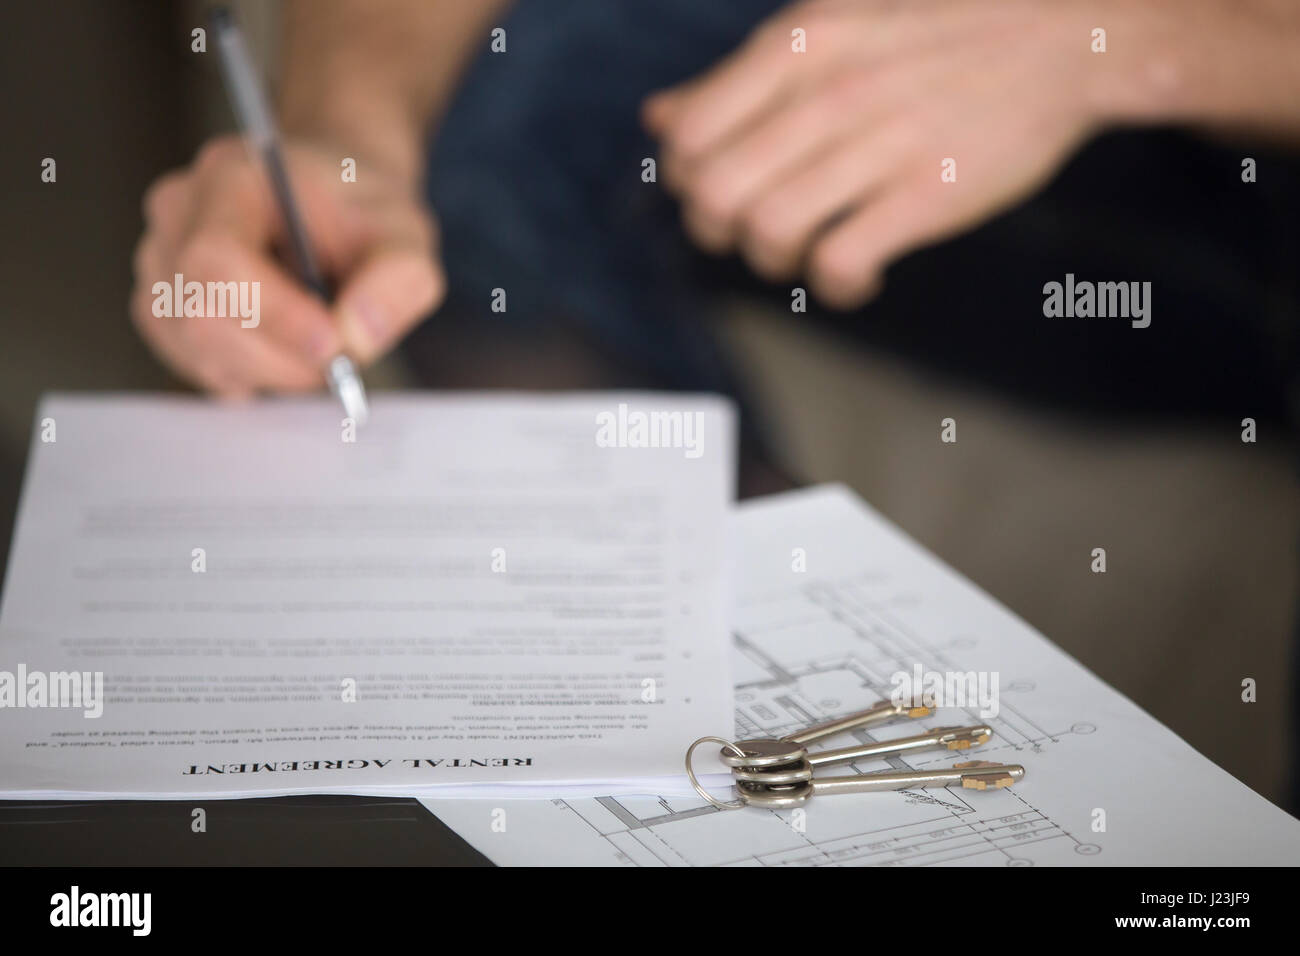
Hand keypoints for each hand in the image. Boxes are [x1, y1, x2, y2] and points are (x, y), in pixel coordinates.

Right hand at [131, 135, 442, 396]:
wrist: (334, 202)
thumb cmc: (363, 212)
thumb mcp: (406, 235)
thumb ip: (397, 280)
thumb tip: (355, 336)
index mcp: (229, 178)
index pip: (218, 258)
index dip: (273, 315)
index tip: (333, 346)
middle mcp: (178, 214)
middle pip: (202, 316)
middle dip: (280, 357)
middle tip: (340, 357)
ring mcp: (160, 259)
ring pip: (194, 347)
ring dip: (269, 370)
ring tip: (317, 345)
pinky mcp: (164, 303)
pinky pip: (193, 361)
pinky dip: (248, 373)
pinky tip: (284, 353)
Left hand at [644, 0, 1105, 308]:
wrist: (1066, 36)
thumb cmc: (933, 35)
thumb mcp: (827, 27)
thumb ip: (739, 79)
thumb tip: (660, 120)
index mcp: (797, 45)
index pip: (687, 140)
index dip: (688, 187)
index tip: (725, 194)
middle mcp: (830, 91)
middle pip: (716, 197)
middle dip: (720, 234)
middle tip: (755, 233)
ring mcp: (881, 143)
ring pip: (768, 233)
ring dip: (774, 263)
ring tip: (808, 251)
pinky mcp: (928, 195)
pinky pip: (839, 264)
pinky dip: (833, 287)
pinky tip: (855, 278)